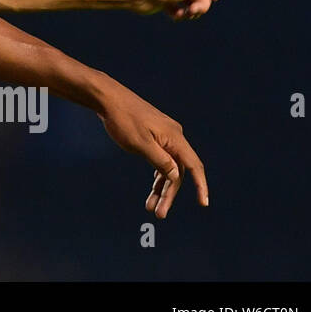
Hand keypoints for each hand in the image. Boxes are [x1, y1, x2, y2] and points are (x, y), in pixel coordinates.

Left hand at [95, 80, 208, 217]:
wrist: (107, 98)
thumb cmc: (122, 119)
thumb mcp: (140, 144)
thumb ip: (160, 161)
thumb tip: (177, 176)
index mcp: (175, 138)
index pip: (194, 166)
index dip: (200, 186)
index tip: (203, 204)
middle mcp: (174, 137)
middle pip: (178, 171)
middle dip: (169, 194)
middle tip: (158, 213)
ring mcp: (164, 136)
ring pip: (168, 167)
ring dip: (161, 187)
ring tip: (150, 206)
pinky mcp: (154, 135)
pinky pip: (161, 160)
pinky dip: (158, 174)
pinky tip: (154, 187)